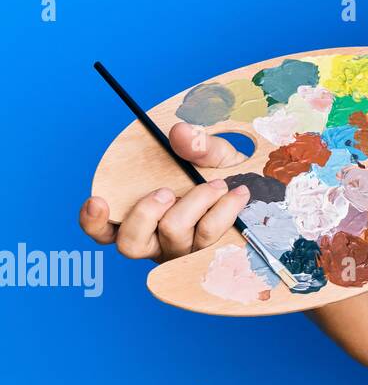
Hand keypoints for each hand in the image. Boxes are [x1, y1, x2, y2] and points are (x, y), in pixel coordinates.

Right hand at [79, 123, 251, 261]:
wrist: (257, 187)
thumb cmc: (221, 172)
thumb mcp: (210, 153)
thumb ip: (195, 144)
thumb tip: (180, 132)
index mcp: (142, 218)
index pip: (104, 231)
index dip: (94, 222)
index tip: (97, 201)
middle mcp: (157, 240)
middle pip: (132, 244)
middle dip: (147, 213)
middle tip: (167, 190)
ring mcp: (185, 250)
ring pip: (174, 237)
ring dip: (194, 205)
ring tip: (217, 184)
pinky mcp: (213, 252)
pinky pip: (212, 241)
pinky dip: (224, 214)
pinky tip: (238, 194)